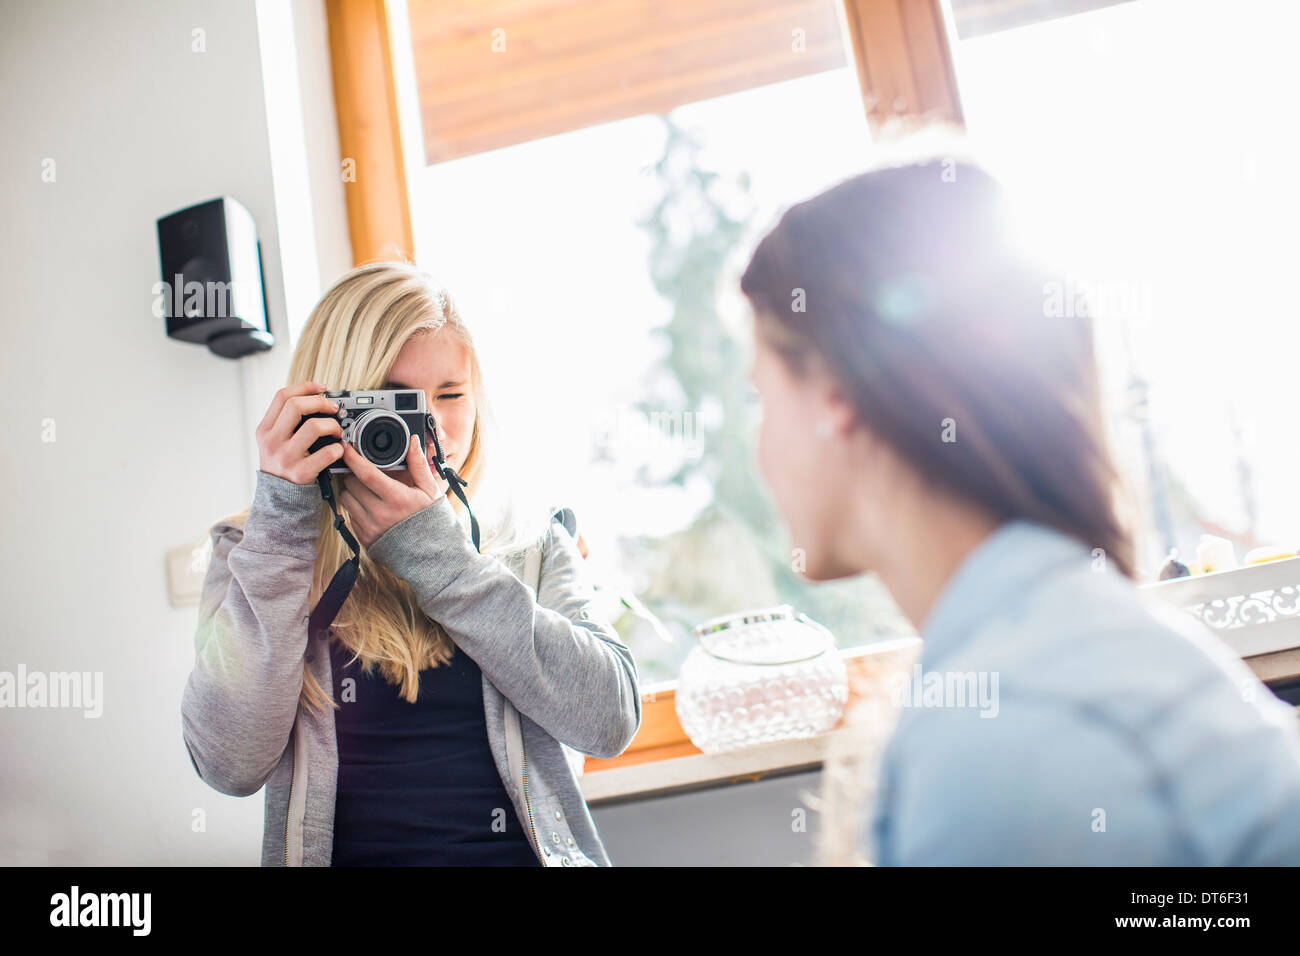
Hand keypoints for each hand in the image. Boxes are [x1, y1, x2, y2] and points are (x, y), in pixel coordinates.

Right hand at [256, 380, 344, 483]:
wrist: (279, 499)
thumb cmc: (283, 465)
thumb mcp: (274, 441)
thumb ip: (286, 422)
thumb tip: (316, 398)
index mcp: (265, 429)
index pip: (282, 396)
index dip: (305, 387)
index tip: (322, 388)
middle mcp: (272, 441)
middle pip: (296, 406)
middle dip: (321, 402)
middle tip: (334, 409)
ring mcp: (285, 458)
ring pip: (313, 427)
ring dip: (332, 425)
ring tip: (336, 432)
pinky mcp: (300, 473)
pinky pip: (326, 453)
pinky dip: (338, 449)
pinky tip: (338, 450)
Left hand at [338, 434, 449, 548]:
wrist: (429, 553)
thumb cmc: (430, 518)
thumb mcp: (429, 490)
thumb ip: (419, 464)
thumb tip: (414, 441)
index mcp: (397, 498)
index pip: (367, 474)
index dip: (354, 458)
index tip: (347, 447)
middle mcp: (380, 514)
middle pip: (351, 484)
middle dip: (355, 475)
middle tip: (367, 475)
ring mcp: (370, 527)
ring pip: (346, 499)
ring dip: (352, 491)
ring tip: (368, 492)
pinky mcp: (363, 538)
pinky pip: (349, 516)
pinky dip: (356, 508)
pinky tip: (370, 508)